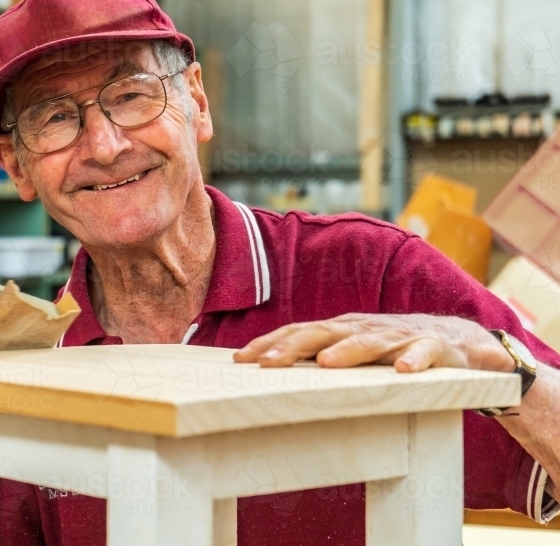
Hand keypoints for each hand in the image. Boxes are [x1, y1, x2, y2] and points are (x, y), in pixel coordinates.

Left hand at [233, 313, 515, 372]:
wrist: (458, 340)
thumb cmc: (392, 348)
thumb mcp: (351, 350)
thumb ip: (317, 356)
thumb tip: (267, 371)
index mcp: (341, 330)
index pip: (299, 333)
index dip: (271, 344)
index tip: (241, 359)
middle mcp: (364, 328)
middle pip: (324, 334)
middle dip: (293, 347)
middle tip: (267, 364)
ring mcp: (398, 336)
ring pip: (370, 342)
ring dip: (348, 351)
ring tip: (327, 363)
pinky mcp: (435, 348)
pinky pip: (425, 353)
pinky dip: (416, 360)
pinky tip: (404, 371)